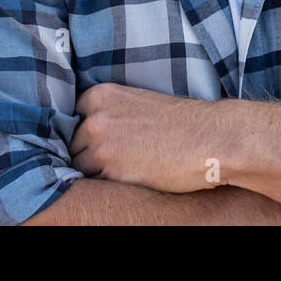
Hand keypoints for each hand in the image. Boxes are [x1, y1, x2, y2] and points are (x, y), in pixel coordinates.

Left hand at [69, 82, 223, 193]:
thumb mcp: (139, 101)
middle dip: (86, 152)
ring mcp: (101, 146)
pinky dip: (105, 185)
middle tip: (107, 159)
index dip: (82, 131)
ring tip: (116, 171)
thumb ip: (112, 112)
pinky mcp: (112, 173)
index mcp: (101, 95)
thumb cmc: (182, 121)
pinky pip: (94, 184)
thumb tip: (92, 130)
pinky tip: (123, 182)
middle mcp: (96, 119)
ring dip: (93, 171)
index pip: (71, 116)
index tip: (91, 140)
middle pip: (73, 142)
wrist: (210, 139)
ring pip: (79, 166)